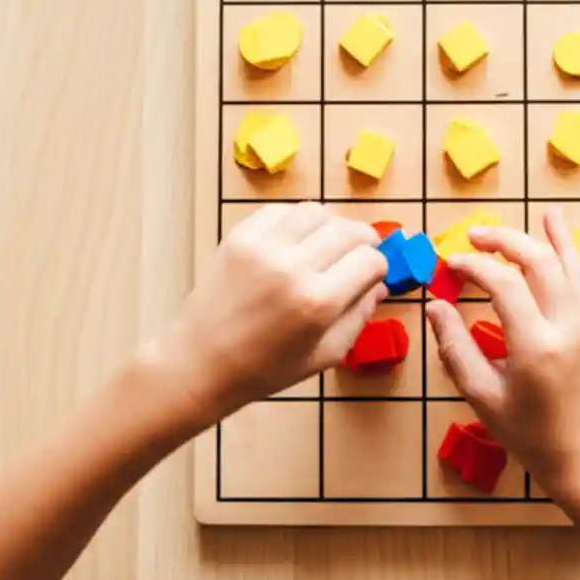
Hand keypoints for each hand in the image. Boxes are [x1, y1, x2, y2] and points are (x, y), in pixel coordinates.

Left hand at [147, 202, 387, 424]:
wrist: (200, 362)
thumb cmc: (265, 369)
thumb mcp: (325, 355)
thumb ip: (358, 317)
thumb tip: (379, 285)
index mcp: (318, 302)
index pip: (369, 261)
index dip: (378, 266)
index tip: (373, 273)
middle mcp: (292, 267)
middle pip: (348, 231)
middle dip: (363, 240)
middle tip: (361, 252)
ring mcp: (263, 247)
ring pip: (316, 212)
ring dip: (332, 224)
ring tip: (329, 242)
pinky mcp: (239, 237)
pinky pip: (281, 211)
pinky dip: (297, 220)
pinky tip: (297, 238)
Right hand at [425, 208, 579, 493]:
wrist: (578, 454)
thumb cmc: (527, 433)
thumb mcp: (481, 395)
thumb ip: (456, 348)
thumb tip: (435, 307)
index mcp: (535, 345)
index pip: (503, 284)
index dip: (473, 267)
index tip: (448, 267)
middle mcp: (563, 326)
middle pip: (536, 262)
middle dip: (502, 241)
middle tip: (470, 236)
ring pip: (562, 262)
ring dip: (535, 236)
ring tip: (515, 218)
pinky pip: (576, 275)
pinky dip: (565, 247)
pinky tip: (555, 225)